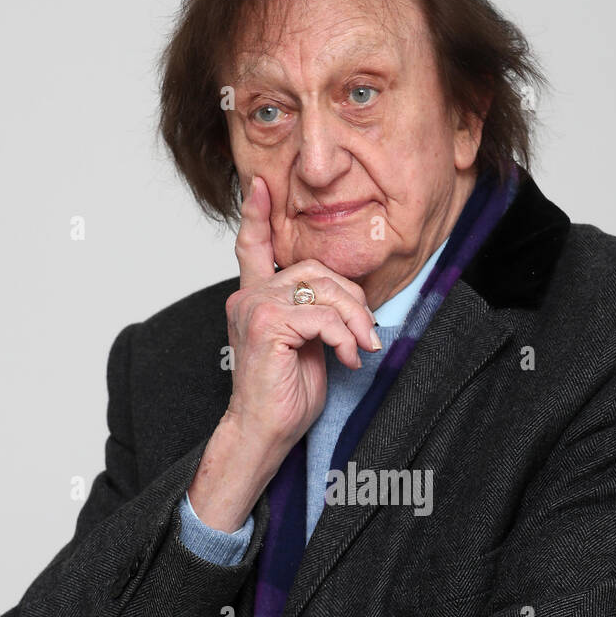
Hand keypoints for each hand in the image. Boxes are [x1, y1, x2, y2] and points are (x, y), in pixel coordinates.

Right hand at [186, 174, 382, 530]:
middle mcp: (248, 297)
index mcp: (255, 297)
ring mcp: (254, 308)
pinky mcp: (267, 325)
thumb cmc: (285, 394)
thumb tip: (348, 300)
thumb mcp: (306, 344)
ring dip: (354, 321)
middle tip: (367, 333)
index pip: (252, 246)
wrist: (264, 432)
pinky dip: (344, 337)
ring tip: (361, 348)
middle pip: (315, 270)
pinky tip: (348, 359)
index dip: (256, 214)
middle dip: (353, 299)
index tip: (259, 184)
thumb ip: (315, 313)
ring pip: (324, 291)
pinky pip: (322, 316)